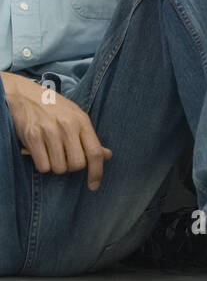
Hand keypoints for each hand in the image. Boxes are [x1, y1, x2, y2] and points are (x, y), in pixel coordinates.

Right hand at [1, 73, 112, 188]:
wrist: (25, 95)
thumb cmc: (55, 108)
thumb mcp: (77, 116)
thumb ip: (90, 137)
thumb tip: (107, 155)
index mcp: (82, 122)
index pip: (95, 152)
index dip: (97, 172)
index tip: (94, 185)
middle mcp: (67, 127)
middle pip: (77, 164)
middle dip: (72, 168)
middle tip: (66, 159)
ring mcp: (49, 132)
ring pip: (59, 167)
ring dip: (56, 166)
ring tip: (52, 154)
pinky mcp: (32, 137)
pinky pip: (42, 165)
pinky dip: (43, 165)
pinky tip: (41, 154)